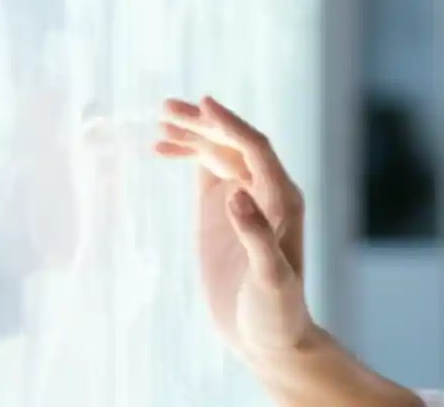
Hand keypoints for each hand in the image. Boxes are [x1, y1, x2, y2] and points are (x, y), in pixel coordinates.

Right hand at [155, 95, 313, 377]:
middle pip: (234, 144)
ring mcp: (244, 200)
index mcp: (284, 200)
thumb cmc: (277, 312)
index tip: (202, 104)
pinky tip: (163, 146)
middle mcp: (267, 192)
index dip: (230, 125)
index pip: (256, 149)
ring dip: (192, 134)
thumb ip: (256, 236)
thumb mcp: (270, 279)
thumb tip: (235, 193)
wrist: (269, 337)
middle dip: (203, 124)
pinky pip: (207, 171)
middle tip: (165, 108)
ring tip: (159, 120)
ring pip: (218, 153)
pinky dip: (187, 156)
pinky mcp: (223, 214)